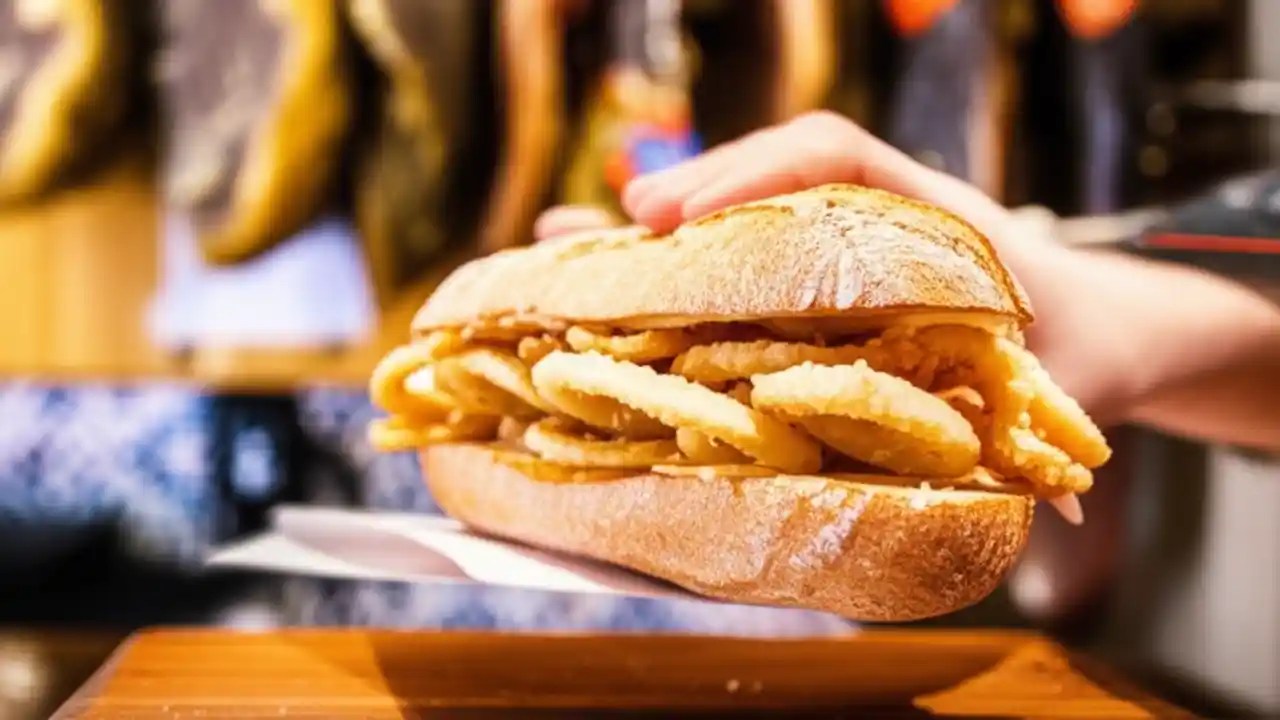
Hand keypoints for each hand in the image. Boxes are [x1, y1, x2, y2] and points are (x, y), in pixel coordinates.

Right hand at [537, 111, 1141, 421]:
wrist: (1107, 329)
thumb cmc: (1086, 352)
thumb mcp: (1066, 393)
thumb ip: (1036, 436)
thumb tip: (1036, 500)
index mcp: (940, 225)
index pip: (838, 159)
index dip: (756, 175)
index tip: (686, 216)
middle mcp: (883, 220)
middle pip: (776, 174)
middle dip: (692, 196)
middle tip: (614, 226)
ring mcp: (853, 243)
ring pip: (752, 212)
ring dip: (670, 228)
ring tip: (583, 247)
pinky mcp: (832, 276)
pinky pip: (751, 254)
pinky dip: (687, 265)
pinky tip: (624, 285)